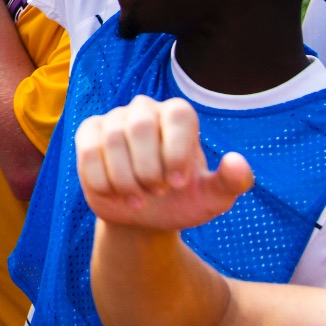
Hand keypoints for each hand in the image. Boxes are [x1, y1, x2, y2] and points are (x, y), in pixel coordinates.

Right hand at [78, 95, 253, 230]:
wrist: (145, 216)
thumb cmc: (182, 200)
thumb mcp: (212, 197)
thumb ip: (232, 181)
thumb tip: (237, 162)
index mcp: (178, 116)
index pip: (177, 116)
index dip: (177, 151)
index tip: (179, 184)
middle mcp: (145, 110)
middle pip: (140, 126)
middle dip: (148, 168)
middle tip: (158, 192)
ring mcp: (114, 119)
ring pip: (111, 140)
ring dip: (125, 179)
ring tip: (138, 201)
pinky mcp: (89, 134)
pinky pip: (88, 151)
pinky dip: (101, 180)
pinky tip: (115, 194)